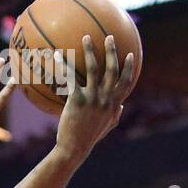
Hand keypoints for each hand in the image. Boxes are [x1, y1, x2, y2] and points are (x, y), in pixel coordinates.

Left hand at [55, 34, 134, 162]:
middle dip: (112, 51)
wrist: (73, 149)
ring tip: (85, 38)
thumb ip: (115, 116)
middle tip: (108, 37)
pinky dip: (64, 65)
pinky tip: (57, 55)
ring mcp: (92, 98)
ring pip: (93, 68)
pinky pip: (71, 78)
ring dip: (90, 50)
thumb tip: (122, 107)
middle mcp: (106, 99)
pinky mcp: (77, 100)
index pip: (126, 82)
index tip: (129, 54)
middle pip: (112, 69)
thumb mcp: (106, 128)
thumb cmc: (88, 140)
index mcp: (114, 104)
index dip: (128, 67)